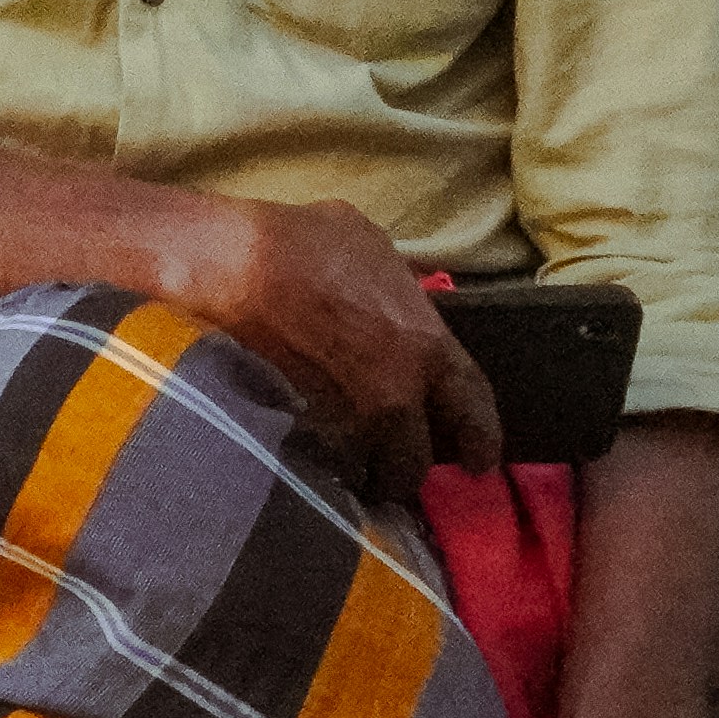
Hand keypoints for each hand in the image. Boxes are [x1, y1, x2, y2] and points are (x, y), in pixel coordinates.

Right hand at [185, 196, 499, 499]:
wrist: (237, 266)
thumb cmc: (306, 243)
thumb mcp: (370, 243)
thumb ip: (396, 285)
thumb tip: (396, 292)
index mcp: (425, 344)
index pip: (471, 404)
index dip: (481, 436)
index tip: (478, 461)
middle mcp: (396, 392)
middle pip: (413, 457)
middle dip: (407, 469)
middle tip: (399, 474)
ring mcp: (347, 416)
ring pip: (367, 466)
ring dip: (363, 469)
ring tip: (351, 469)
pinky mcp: (301, 428)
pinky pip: (323, 457)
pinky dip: (323, 459)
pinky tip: (314, 451)